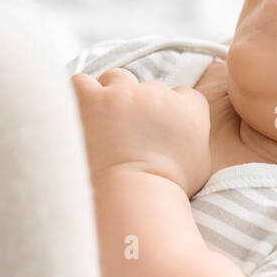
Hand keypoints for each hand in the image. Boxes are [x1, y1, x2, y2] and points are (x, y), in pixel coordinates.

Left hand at [70, 68, 211, 196]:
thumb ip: (196, 141)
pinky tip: (77, 116)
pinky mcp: (91, 99)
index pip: (181, 95)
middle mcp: (157, 93)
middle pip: (146, 87)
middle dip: (137, 106)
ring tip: (99, 123)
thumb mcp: (199, 166)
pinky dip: (79, 96)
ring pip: (114, 79)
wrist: (133, 197)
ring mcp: (122, 93)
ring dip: (109, 96)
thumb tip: (187, 139)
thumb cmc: (168, 191)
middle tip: (125, 133)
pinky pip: (80, 83)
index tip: (156, 129)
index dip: (167, 110)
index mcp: (188, 108)